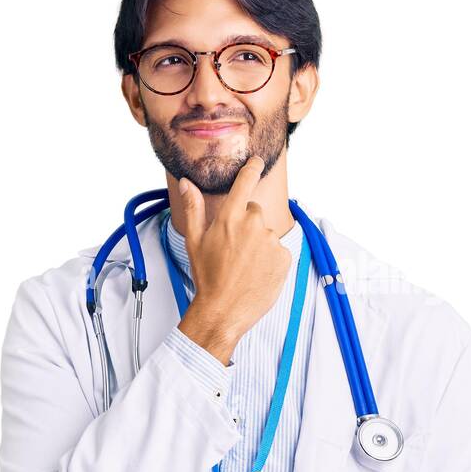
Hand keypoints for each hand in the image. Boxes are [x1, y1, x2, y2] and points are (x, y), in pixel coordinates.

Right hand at [175, 156, 290, 364]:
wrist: (223, 310)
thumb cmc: (207, 276)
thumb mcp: (194, 241)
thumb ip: (193, 208)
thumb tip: (186, 182)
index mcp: (230, 217)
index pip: (245, 182)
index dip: (251, 168)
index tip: (256, 160)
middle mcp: (253, 225)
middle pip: (255, 212)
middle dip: (247, 224)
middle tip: (234, 248)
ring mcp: (271, 241)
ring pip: (267, 233)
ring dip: (259, 244)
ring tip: (244, 265)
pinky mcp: (284, 257)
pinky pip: (278, 251)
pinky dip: (270, 259)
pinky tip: (256, 272)